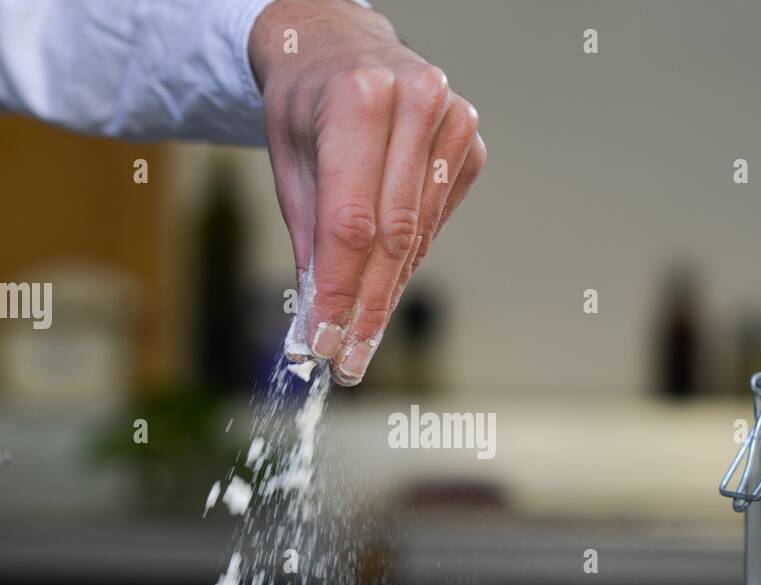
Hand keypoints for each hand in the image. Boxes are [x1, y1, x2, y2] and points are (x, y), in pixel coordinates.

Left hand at [249, 0, 485, 384]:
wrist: (342, 48)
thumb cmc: (307, 105)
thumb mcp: (290, 162)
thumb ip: (310, 238)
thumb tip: (319, 317)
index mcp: (360, 98)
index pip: (351, 222)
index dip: (339, 292)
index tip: (325, 343)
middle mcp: (416, 103)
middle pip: (391, 237)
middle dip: (366, 307)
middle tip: (349, 360)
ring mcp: (453, 122)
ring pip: (417, 237)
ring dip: (388, 295)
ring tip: (362, 340)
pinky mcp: (470, 146)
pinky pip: (434, 223)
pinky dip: (407, 262)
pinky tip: (384, 289)